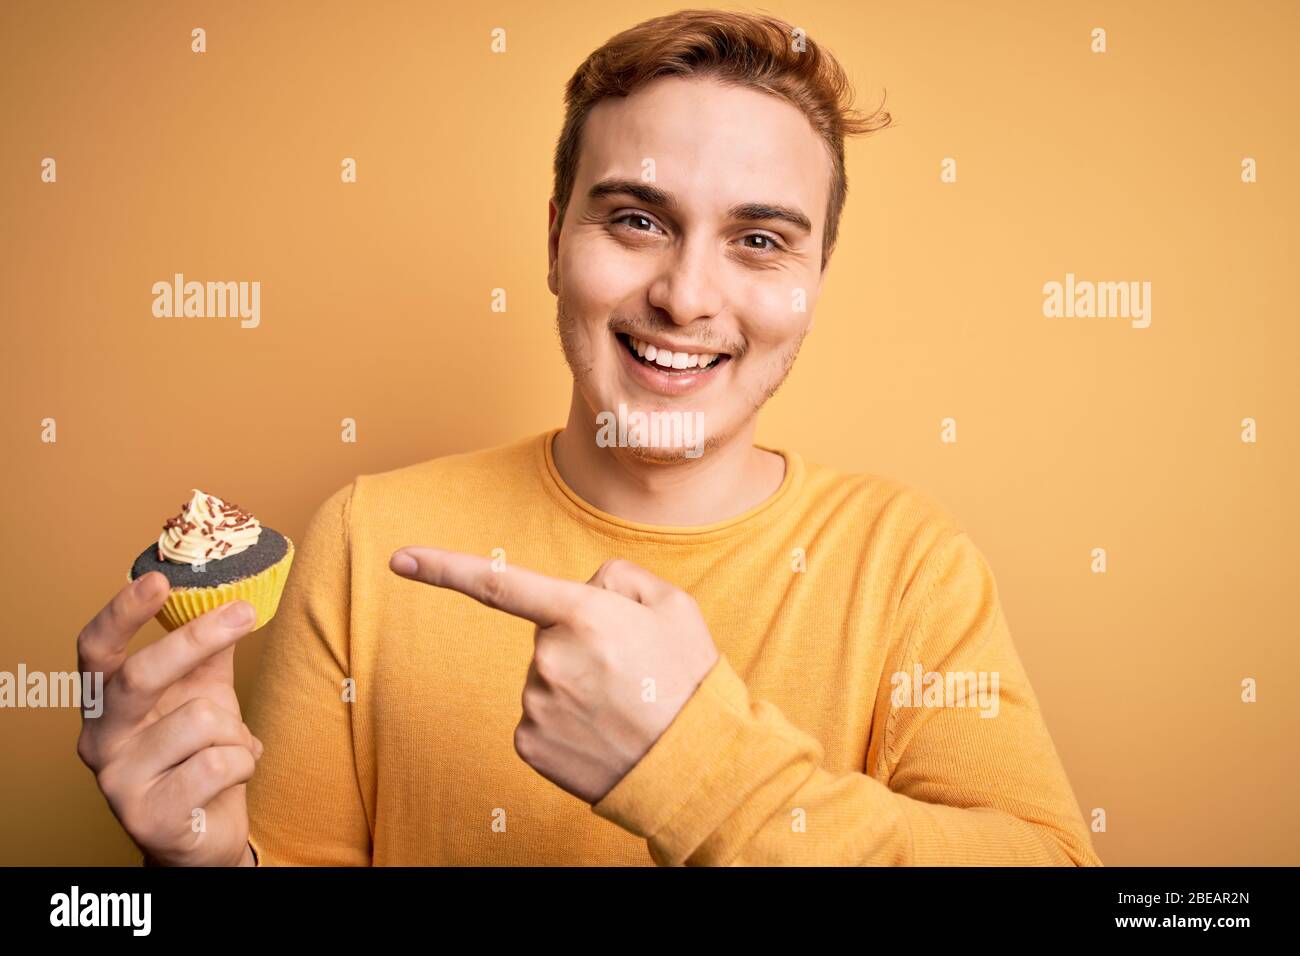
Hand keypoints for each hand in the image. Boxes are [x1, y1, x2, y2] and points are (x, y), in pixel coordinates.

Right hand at [76, 572, 261, 865]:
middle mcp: (99, 741)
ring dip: (236, 729)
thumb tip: (230, 596)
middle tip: (242, 614)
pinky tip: (233, 776)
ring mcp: (118, 783)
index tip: (158, 579)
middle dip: (194, 640)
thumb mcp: (204, 695)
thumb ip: (208, 652)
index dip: (122, 613)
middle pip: (138, 676)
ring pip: (200, 720)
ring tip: (233, 748)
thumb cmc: (200, 756)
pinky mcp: (148, 818)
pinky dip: (244, 762)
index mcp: (105, 705)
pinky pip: (218, 763)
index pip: (96, 651)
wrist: (205, 836)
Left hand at [390, 549, 718, 803]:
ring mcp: (534, 704)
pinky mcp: (529, 744)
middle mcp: (548, 657)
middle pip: (546, 635)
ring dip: (575, 686)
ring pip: (544, 678)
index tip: (399, 559)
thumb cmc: (688, 679)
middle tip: (627, 670)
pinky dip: (565, 721)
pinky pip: (538, 717)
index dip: (444, 568)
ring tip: (621, 705)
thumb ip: (620, 577)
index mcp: (582, 613)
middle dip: (579, 643)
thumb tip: (584, 589)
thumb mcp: (674, 604)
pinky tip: (600, 731)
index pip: (500, 584)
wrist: (695, 765)